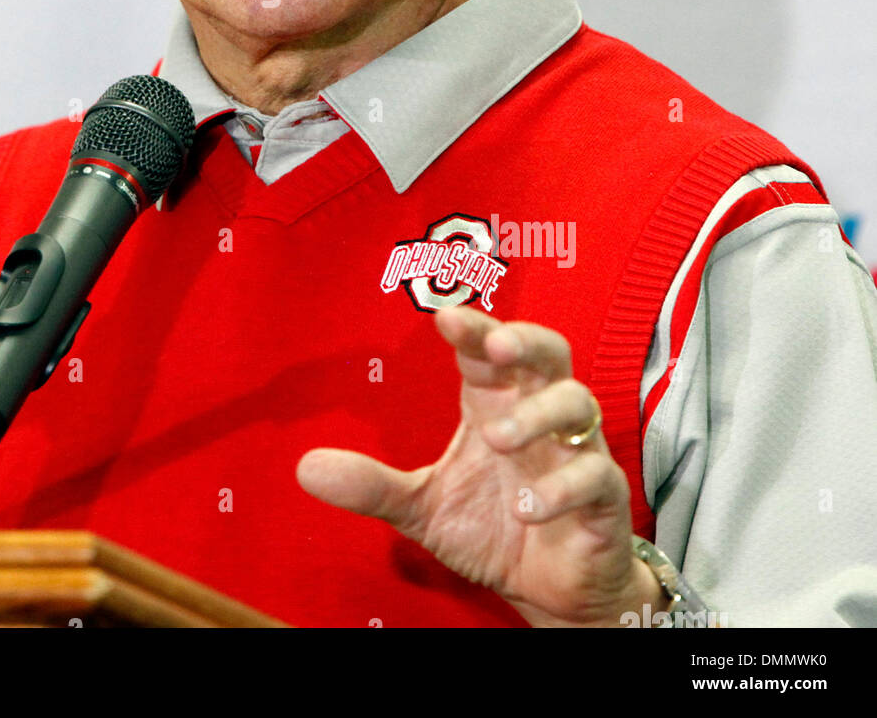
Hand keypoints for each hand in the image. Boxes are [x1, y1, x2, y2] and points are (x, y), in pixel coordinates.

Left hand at [295, 304, 668, 626]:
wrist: (550, 590)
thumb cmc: (492, 528)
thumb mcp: (422, 507)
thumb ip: (372, 485)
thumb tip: (305, 467)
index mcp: (496, 404)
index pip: (488, 351)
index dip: (473, 329)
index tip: (446, 319)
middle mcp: (540, 416)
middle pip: (549, 353)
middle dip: (525, 340)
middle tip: (496, 347)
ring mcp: (576, 452)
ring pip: (578, 405)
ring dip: (539, 415)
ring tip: (497, 439)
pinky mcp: (603, 499)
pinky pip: (596, 476)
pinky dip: (564, 486)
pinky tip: (528, 507)